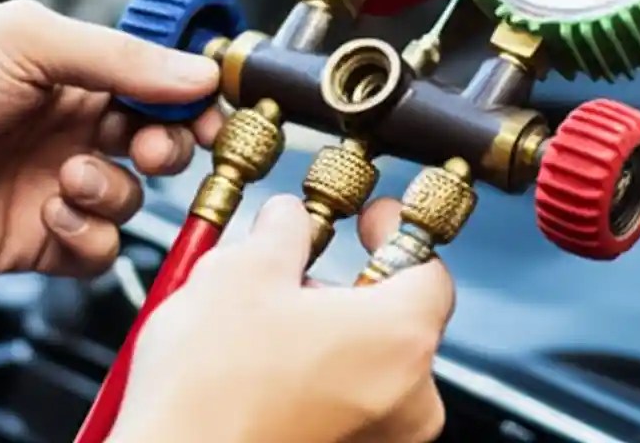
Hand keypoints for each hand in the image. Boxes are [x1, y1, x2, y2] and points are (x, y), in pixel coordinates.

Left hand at [0, 0, 221, 275]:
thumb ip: (119, 59)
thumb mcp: (28, 42)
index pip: (158, 86)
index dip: (191, 100)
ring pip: (131, 200)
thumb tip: (200, 73)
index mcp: (73, 75)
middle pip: (159, 144)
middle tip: (150, 149)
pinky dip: (87, 236)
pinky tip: (49, 215)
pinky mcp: (35, 241)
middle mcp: (70, 129)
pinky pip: (96, 251)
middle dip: (168, 148)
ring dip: (112, 191)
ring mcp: (54, 186)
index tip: (211, 112)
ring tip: (65, 177)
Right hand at [112, 195, 454, 442]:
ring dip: (324, 336)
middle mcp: (408, 400)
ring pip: (366, 366)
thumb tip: (286, 219)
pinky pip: (344, 406)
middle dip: (344, 289)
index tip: (369, 218)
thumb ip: (281, 231)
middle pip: (395, 320)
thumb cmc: (210, 389)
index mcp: (400, 339)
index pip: (429, 269)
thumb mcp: (241, 271)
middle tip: (295, 271)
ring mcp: (379, 440)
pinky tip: (261, 367)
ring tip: (261, 324)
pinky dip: (312, 380)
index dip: (394, 234)